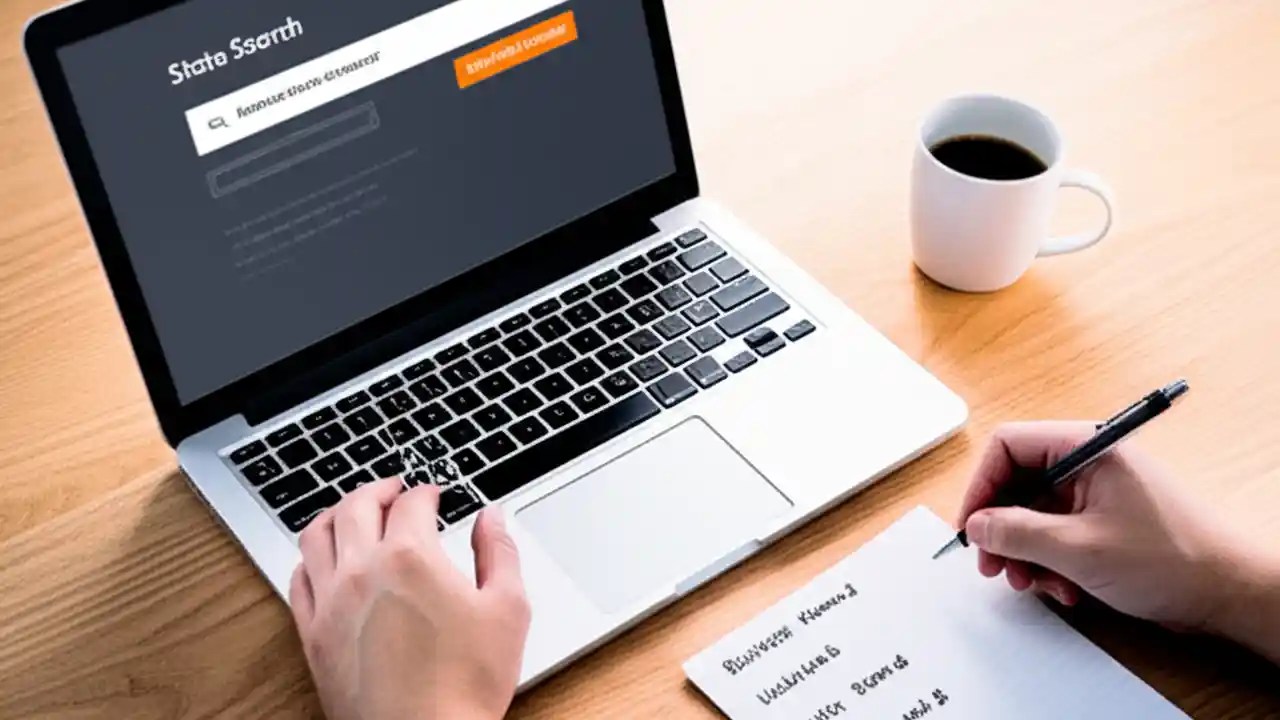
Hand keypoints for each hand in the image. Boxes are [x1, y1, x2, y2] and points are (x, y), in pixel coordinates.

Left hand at [290, 478, 529, 719]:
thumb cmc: (467, 684)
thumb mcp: (508, 610)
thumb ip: (499, 553)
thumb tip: (492, 518)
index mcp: (411, 557)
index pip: (412, 501)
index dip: (427, 490)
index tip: (436, 494)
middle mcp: (362, 570)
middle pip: (356, 504)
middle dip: (379, 488)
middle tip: (395, 489)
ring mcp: (331, 602)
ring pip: (316, 534)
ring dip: (337, 512)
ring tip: (354, 512)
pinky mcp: (312, 635)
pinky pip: (298, 579)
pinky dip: (310, 558)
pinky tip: (326, 561)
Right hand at [957, 422, 1247, 630]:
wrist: (1228, 592)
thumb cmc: (1173, 559)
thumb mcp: (1078, 548)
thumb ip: (1017, 533)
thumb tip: (977, 526)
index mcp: (1086, 447)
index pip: (1009, 445)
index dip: (981, 486)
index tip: (972, 525)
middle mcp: (1089, 462)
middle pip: (1017, 482)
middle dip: (1002, 528)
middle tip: (992, 564)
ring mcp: (1096, 491)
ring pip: (1033, 512)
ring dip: (1025, 552)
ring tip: (1032, 582)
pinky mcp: (1103, 519)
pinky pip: (1056, 532)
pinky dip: (1049, 561)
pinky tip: (1063, 587)